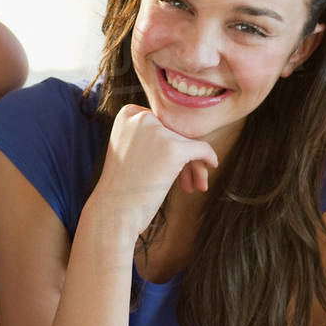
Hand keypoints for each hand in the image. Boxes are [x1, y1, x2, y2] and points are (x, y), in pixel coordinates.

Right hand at [93, 105, 218, 236]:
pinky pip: (201, 148)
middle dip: (182, 154)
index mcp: (127, 114)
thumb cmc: (121, 186)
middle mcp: (141, 117)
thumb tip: (180, 129)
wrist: (114, 210)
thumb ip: (148, 134)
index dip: (167, 142)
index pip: (160, 122)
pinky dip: (209, 157)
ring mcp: (158, 131)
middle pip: (175, 132)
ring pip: (188, 142)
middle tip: (184, 178)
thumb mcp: (127, 149)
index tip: (165, 163)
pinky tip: (212, 165)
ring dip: (192, 163)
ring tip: (191, 184)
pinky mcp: (174, 147)